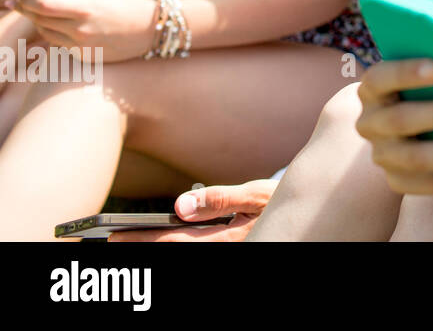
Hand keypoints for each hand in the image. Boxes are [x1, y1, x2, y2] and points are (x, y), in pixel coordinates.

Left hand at [13, 0, 155, 61]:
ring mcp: (82, 47)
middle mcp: (81, 30)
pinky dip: (56, 33)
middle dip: (29, 10)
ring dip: (41, 22)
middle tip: (22, 2)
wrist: (151, 30)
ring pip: (46, 34)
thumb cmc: (127, 2)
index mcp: (86, 9)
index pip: (42, 5)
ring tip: (45, 13)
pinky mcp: (84, 57)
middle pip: (40, 21)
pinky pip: (60, 44)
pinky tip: (63, 25)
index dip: (27, 0)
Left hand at [109, 181, 278, 241]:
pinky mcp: (227, 248)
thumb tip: (181, 205)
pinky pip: (195, 249)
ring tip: (130, 241)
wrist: (304, 214)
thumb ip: (219, 199)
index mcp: (229, 238)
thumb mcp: (256, 194)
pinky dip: (175, 245)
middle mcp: (223, 250)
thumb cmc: (280, 201)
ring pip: (184, 252)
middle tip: (113, 240)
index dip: (144, 239)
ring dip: (158, 247)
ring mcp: (225, 252)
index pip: (177, 240)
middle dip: (143, 245)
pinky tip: (164, 240)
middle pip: (174, 251)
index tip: (118, 234)